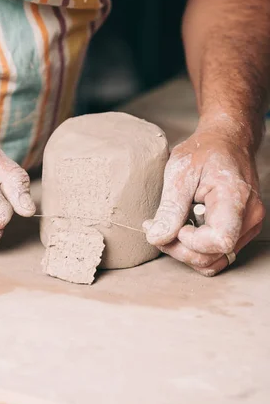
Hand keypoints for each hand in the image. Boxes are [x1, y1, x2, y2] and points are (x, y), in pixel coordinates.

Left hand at [143, 127, 264, 275]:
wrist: (226, 142)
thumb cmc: (204, 151)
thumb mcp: (180, 172)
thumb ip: (170, 207)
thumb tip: (156, 238)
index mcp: (235, 199)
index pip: (220, 241)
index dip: (192, 242)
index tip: (176, 225)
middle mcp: (248, 217)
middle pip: (211, 257)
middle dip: (177, 248)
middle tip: (155, 227)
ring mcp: (247, 227)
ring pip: (213, 260)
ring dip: (184, 251)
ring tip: (166, 227)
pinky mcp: (240, 231)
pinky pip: (216, 254)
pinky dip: (195, 248)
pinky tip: (180, 229)